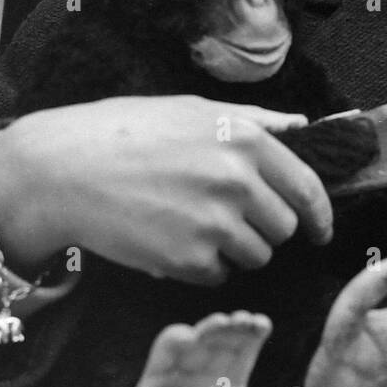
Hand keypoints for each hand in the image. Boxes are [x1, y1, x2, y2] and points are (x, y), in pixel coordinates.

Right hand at [0, 96, 332, 283]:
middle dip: (266, 228)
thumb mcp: (196, 110)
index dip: (320, 215)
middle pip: (284, 228)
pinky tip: (173, 241)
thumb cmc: (128, 131)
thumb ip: (257, 120)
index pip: (308, 189)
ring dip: (236, 249)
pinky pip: (218, 276)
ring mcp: (214, 223)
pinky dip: (203, 267)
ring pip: (256, 256)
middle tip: (232, 218)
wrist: (64, 169)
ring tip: (195, 226)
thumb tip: (304, 123)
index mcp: (246, 140)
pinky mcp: (186, 260)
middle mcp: (237, 181)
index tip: (321, 231)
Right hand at [119, 311, 306, 386]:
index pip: (239, 354)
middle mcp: (199, 385)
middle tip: (245, 320)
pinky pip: (158, 367)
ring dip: (204, 331)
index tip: (263, 325)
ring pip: (189, 347)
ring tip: (221, 323)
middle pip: (216, 344)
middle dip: (230, 328)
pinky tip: (186, 338)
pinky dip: (169, 348)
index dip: (250, 335)